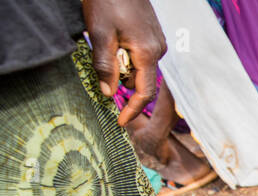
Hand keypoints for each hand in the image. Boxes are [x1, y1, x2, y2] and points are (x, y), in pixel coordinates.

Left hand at [82, 0, 166, 124]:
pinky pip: (141, 55)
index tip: (120, 122)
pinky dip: (126, 54)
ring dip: (122, 64)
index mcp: (147, 53)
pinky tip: (115, 36)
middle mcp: (158, 51)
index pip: (144, 92)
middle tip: (101, 57)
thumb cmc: (108, 1)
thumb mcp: (100, 34)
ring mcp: (158, 42)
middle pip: (139, 79)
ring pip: (139, 67)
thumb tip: (108, 93)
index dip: (132, 109)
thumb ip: (105, 66)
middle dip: (120, 78)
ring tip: (107, 40)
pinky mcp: (153, 35)